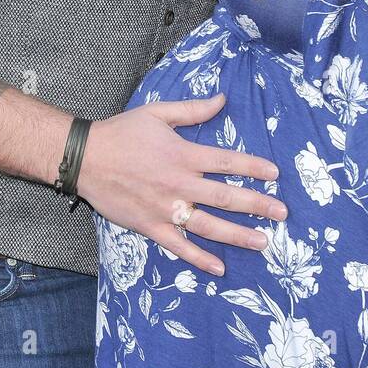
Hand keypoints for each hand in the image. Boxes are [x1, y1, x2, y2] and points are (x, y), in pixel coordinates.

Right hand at [76, 92, 287, 274]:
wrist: (84, 159)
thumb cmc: (121, 132)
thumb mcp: (157, 113)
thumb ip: (192, 109)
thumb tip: (223, 99)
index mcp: (183, 154)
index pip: (227, 161)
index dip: (254, 168)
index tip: (275, 175)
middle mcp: (179, 184)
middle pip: (226, 196)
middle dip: (258, 205)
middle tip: (283, 213)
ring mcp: (165, 208)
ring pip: (209, 225)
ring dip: (238, 235)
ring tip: (263, 242)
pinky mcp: (150, 226)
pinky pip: (179, 246)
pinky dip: (199, 258)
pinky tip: (219, 268)